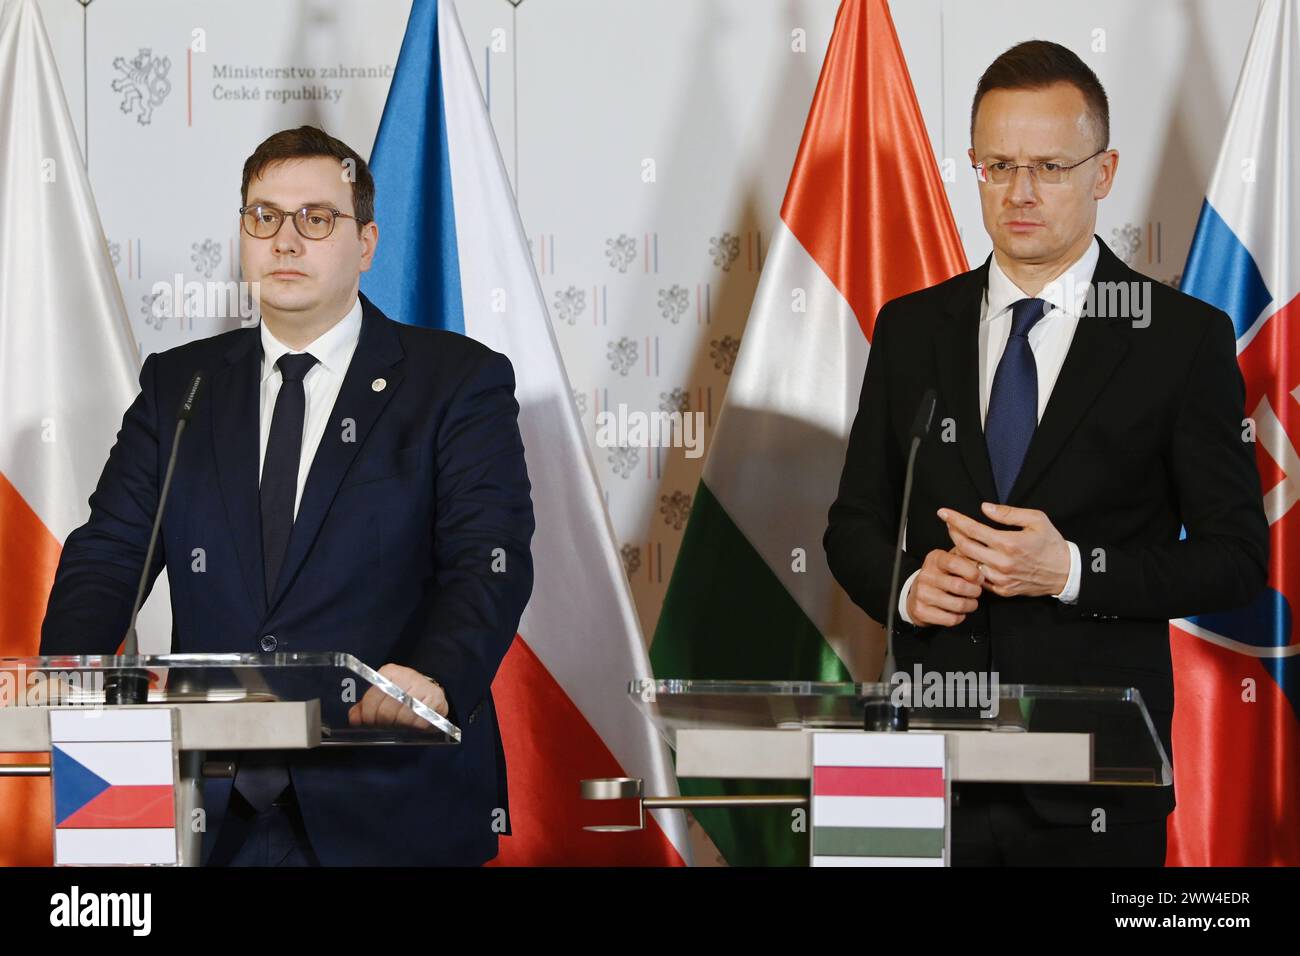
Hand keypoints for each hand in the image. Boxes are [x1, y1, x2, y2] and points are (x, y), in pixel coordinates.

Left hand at [347, 663, 448, 732]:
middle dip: (383, 723)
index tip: (369, 722)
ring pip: (403, 715)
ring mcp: (422, 686)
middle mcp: (406, 676)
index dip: (368, 714)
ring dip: (398, 726)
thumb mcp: (382, 697)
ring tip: (398, 727)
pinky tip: (412, 725)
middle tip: (384, 727)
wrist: (430, 691)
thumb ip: (365, 707)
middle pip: (387, 709)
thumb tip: (354, 719)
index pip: (373, 695)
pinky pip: (419, 719)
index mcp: (389, 672)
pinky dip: (414, 726)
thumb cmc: (403, 696)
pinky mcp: (435, 697)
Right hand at [905, 547, 984, 627]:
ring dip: (970, 605)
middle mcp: (925, 575)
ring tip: (971, 603)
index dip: (972, 572)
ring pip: (958, 605)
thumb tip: (982, 567)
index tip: (979, 578)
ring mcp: (922, 594)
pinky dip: (960, 617)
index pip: (954, 563)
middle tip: (976, 592)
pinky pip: (951, 619)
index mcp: (934, 559)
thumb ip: (966, 560)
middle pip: (959, 586)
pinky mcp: (921, 611)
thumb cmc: (940, 577)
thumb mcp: (951, 562)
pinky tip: (958, 612)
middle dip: (975, 591)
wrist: (916, 594)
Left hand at [939, 503, 1069, 598]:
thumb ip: (1008, 513)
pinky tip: (972, 558)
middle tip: (949, 523)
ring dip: (960, 552)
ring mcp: (1000, 578)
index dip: (955, 519)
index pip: (972, 529)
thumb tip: (984, 508)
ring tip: (960, 540)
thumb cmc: (1051, 543)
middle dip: (952, 532)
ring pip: (968, 564)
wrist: (1065, 573)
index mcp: (1008, 543)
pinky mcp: (1002, 590)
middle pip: (964, 547)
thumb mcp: (1036, 520)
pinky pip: (979, 579)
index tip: (943, 512)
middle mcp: (1001, 563)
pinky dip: (971, 568)